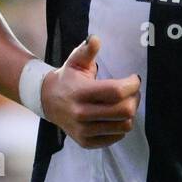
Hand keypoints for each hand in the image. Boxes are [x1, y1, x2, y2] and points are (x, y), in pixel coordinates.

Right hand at [40, 34, 140, 149]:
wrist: (47, 101)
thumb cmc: (67, 78)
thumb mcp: (75, 61)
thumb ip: (86, 50)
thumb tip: (95, 39)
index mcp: (80, 92)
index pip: (116, 92)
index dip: (132, 84)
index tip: (134, 78)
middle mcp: (81, 114)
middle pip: (124, 111)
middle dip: (134, 99)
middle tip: (132, 92)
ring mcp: (83, 131)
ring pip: (123, 126)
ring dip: (130, 113)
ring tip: (125, 103)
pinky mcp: (85, 142)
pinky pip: (116, 137)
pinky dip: (120, 126)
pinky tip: (115, 116)